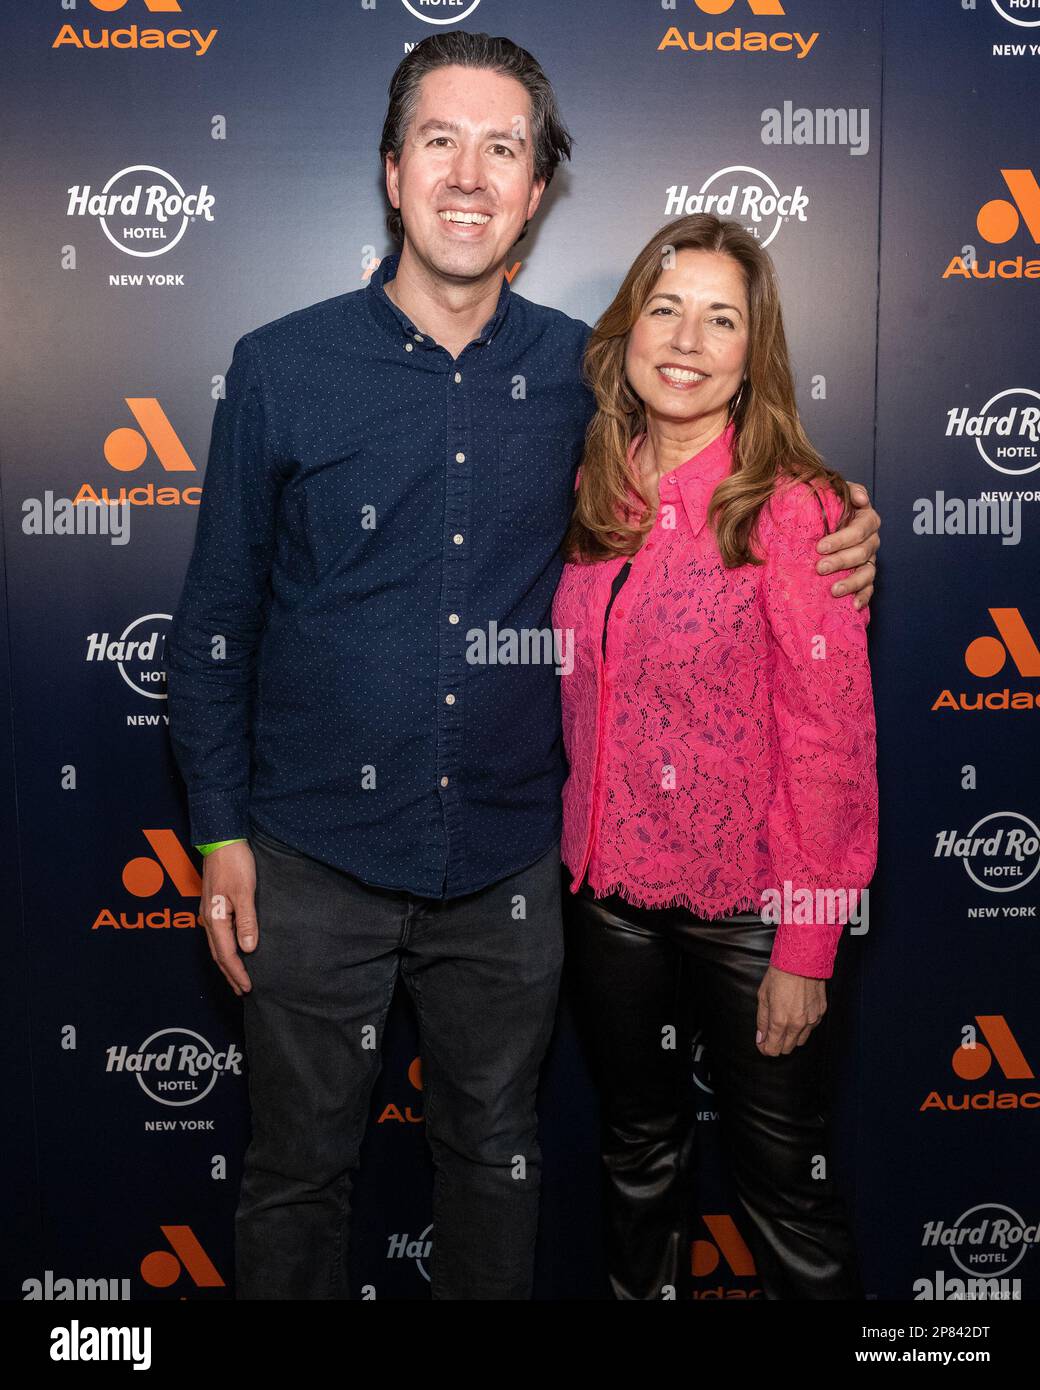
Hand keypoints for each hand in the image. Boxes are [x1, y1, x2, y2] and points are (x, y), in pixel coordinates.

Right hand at [198, 841, 258, 995]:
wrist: (222, 840)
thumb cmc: (234, 863)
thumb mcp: (245, 892)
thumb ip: (247, 920)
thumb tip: (248, 948)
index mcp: (215, 918)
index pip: (226, 954)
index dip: (237, 972)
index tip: (248, 987)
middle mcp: (208, 919)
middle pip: (218, 954)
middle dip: (230, 973)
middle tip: (242, 990)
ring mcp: (209, 912)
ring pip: (216, 946)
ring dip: (227, 963)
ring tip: (237, 977)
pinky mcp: (213, 905)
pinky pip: (217, 935)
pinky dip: (225, 949)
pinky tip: (232, 950)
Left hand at [755, 964, 825, 1055]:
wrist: (803, 959)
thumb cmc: (780, 974)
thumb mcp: (763, 996)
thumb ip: (762, 1020)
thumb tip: (760, 1038)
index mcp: (780, 1021)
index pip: (773, 1049)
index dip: (765, 1049)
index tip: (762, 1044)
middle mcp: (797, 1024)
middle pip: (787, 1049)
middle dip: (777, 1045)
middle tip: (771, 1035)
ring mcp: (811, 1020)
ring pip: (800, 1041)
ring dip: (791, 1038)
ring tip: (784, 1023)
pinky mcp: (820, 1013)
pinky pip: (811, 1028)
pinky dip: (803, 1027)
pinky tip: (797, 1015)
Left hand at [816, 481, 878, 609]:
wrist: (821, 522)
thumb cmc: (828, 506)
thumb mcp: (834, 491)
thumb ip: (846, 489)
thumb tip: (860, 498)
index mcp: (867, 519)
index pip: (861, 528)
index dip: (843, 538)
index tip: (820, 546)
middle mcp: (871, 540)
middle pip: (862, 552)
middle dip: (841, 561)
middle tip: (820, 568)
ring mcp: (869, 560)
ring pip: (867, 572)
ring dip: (851, 582)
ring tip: (834, 590)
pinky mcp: (864, 576)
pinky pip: (868, 588)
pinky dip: (863, 597)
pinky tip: (854, 606)